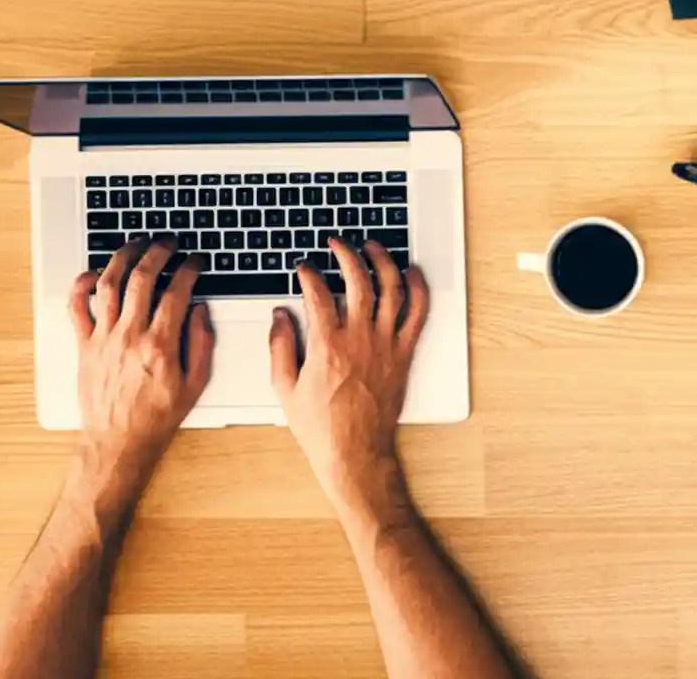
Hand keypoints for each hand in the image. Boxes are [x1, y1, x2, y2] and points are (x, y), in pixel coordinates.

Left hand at [68, 238, 213, 479]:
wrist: (120, 439)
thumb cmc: (157, 416)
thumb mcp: (195, 383)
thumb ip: (201, 343)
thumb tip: (199, 311)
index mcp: (161, 345)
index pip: (176, 293)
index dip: (188, 270)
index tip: (195, 262)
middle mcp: (130, 336)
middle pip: (142, 279)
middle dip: (158, 253)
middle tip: (167, 243)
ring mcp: (104, 338)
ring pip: (110, 284)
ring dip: (123, 257)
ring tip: (136, 244)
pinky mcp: (84, 345)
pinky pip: (77, 307)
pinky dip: (82, 285)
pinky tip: (95, 273)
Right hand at [269, 240, 428, 502]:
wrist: (355, 453)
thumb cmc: (322, 427)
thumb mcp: (285, 388)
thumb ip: (279, 347)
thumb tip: (280, 317)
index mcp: (327, 345)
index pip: (317, 293)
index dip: (308, 274)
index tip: (304, 268)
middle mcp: (359, 339)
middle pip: (357, 281)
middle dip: (345, 254)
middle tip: (337, 244)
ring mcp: (385, 345)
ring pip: (390, 289)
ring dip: (382, 261)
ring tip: (373, 247)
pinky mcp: (404, 354)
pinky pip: (417, 314)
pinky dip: (417, 289)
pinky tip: (410, 273)